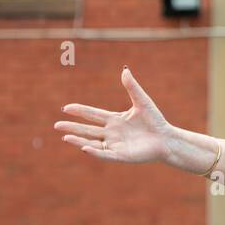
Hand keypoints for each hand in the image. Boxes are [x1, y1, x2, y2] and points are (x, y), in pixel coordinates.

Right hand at [55, 66, 172, 163]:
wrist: (167, 139)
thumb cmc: (156, 121)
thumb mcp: (142, 102)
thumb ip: (132, 87)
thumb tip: (125, 69)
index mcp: (115, 120)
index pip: (93, 115)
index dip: (80, 111)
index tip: (66, 108)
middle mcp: (112, 133)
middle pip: (88, 129)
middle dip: (72, 127)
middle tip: (57, 125)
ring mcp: (115, 145)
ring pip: (92, 142)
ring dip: (78, 140)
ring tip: (65, 137)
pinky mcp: (121, 155)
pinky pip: (105, 154)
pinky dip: (94, 152)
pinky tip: (84, 148)